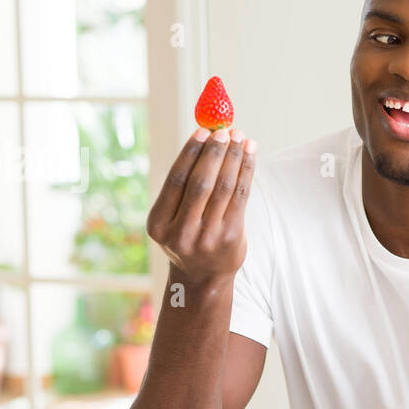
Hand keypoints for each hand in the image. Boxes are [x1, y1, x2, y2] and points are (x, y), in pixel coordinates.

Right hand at [146, 127, 256, 287]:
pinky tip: (250, 154)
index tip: (202, 131)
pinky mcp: (231, 238)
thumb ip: (183, 188)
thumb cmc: (187, 236)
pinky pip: (240, 197)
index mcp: (159, 225)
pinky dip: (246, 172)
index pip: (176, 181)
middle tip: (225, 131)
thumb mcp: (172, 219)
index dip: (190, 153)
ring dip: (234, 159)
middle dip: (215, 154)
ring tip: (241, 138)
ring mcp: (207, 238)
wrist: (202, 277)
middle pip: (200, 184)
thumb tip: (205, 139)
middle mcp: (181, 233)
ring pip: (223, 189)